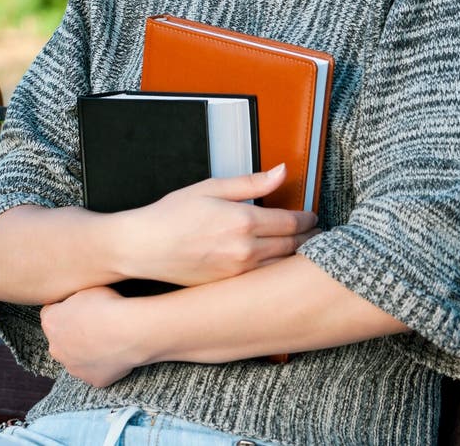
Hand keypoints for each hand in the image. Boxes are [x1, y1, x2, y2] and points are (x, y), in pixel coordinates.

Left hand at [41, 287, 137, 387]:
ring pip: (77, 358)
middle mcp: (56, 349)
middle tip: (96, 323)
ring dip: (88, 350)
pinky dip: (105, 363)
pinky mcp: (93, 380)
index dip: (67, 307)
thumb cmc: (106, 305)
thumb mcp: (85, 289)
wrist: (128, 331)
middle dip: (74, 333)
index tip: (81, 305)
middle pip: (62, 339)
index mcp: (51, 322)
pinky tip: (117, 351)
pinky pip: (97, 371)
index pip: (51, 312)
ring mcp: (74, 368)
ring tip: (109, 338)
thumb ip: (74, 299)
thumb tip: (77, 302)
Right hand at [114, 163, 318, 285]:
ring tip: (305, 249)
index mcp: (243, 221)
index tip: (312, 216)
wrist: (143, 247)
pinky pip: (264, 281)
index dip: (308, 219)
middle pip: (293, 246)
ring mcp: (238, 274)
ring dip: (297, 257)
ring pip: (282, 267)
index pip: (292, 222)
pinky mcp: (230, 288)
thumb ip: (252, 182)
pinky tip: (279, 266)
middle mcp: (245, 251)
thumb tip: (282, 171)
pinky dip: (277, 272)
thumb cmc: (172, 215)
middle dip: (309, 239)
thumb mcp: (211, 187)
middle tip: (317, 233)